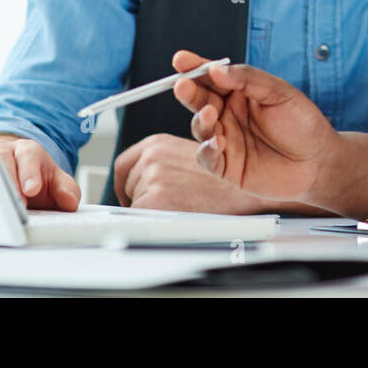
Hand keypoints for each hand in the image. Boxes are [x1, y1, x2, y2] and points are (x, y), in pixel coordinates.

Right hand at [0, 133, 80, 210]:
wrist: (16, 172)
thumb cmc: (36, 177)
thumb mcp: (55, 181)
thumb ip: (66, 190)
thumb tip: (70, 202)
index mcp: (28, 151)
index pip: (28, 157)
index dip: (29, 173)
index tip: (32, 190)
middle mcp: (5, 152)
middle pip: (2, 159)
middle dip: (9, 180)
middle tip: (17, 203)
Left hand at [112, 132, 272, 213]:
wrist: (243, 194)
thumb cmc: (224, 181)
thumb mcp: (190, 156)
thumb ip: (165, 162)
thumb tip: (144, 181)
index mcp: (158, 143)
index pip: (124, 164)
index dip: (127, 183)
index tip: (132, 194)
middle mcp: (152, 157)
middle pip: (127, 184)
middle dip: (140, 197)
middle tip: (163, 206)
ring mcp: (151, 178)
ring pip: (132, 202)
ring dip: (147, 210)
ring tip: (175, 211)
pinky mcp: (152, 201)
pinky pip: (136, 219)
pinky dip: (148, 224)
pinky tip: (171, 222)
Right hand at [171, 49, 340, 201]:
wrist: (319, 162)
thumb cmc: (303, 124)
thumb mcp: (280, 93)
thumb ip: (248, 79)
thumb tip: (217, 69)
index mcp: (239, 93)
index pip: (211, 77)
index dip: (195, 68)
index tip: (181, 60)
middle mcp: (228, 114)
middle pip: (199, 100)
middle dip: (188, 91)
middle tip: (183, 84)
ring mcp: (226, 140)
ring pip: (199, 128)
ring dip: (199, 120)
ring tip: (209, 113)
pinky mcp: (227, 166)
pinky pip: (207, 157)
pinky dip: (206, 149)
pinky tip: (216, 141)